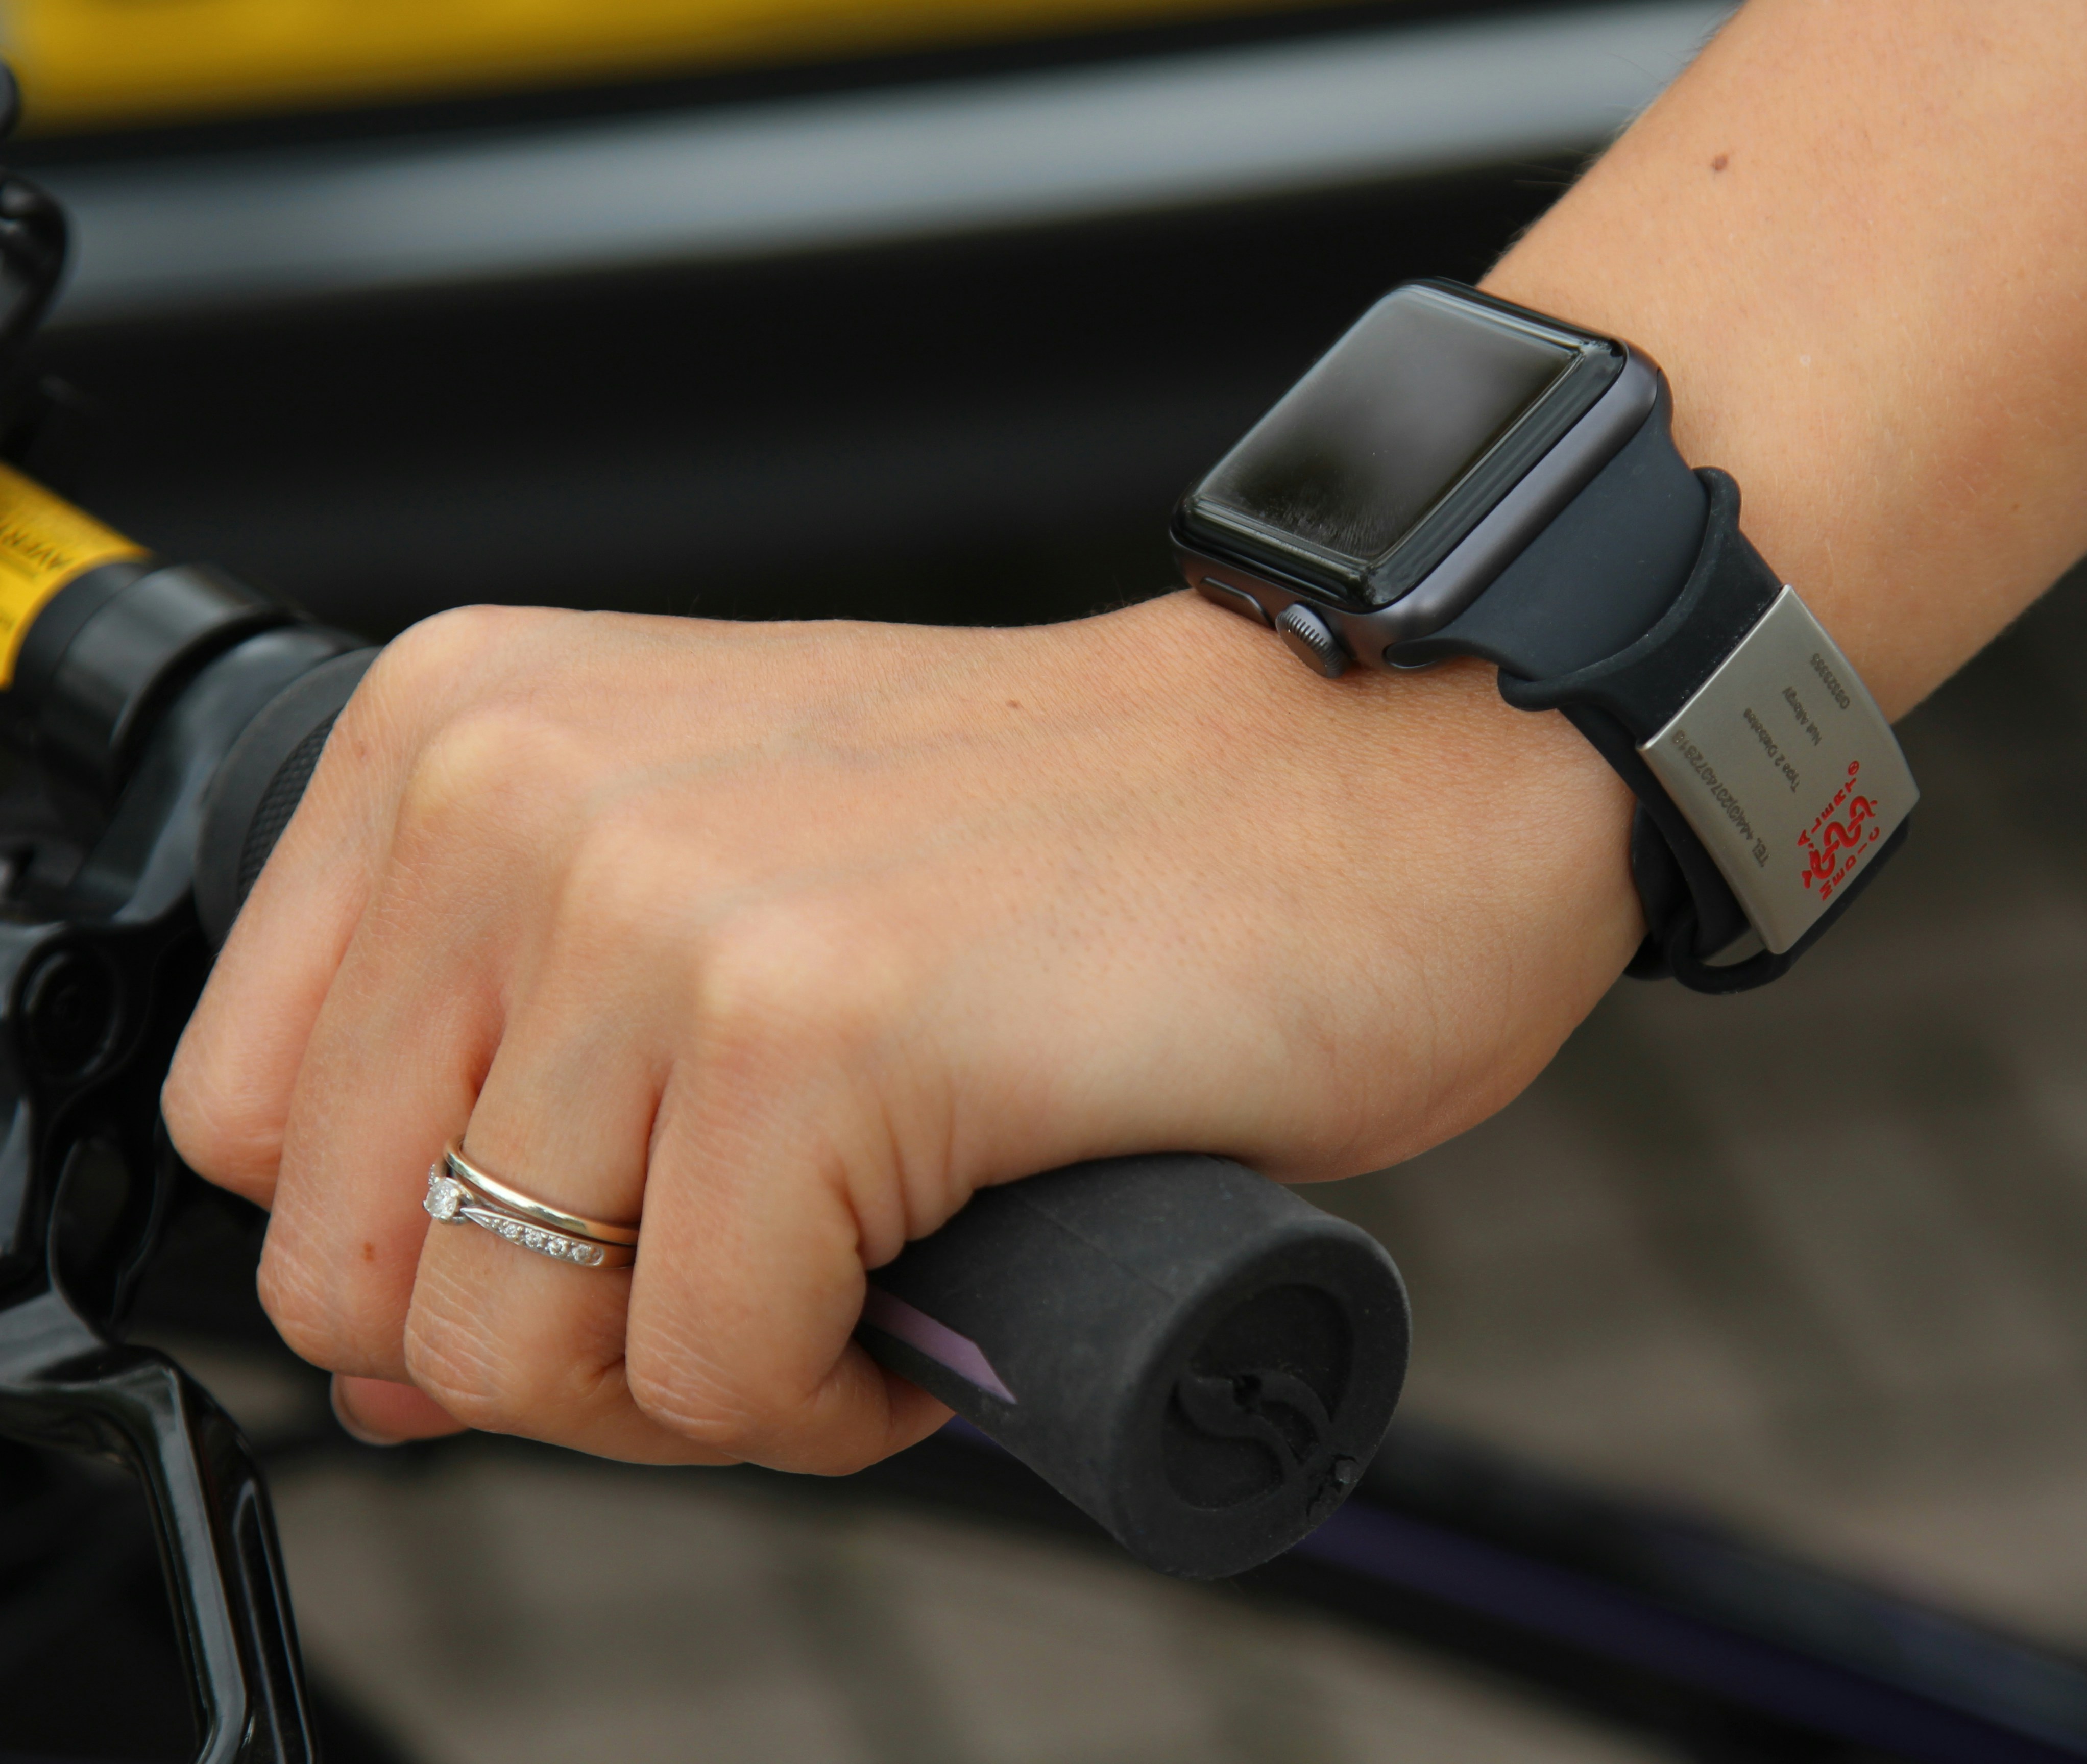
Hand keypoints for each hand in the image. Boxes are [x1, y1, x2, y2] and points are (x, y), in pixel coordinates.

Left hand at [164, 592, 1638, 1469]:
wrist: (1376, 769)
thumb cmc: (1090, 842)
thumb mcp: (734, 898)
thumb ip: (527, 1085)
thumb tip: (395, 1368)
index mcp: (471, 732)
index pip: (260, 1122)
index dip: (435, 1245)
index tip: (618, 1239)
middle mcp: (529, 795)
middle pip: (362, 1263)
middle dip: (563, 1349)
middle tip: (758, 1289)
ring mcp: (669, 912)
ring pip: (519, 1347)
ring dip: (705, 1380)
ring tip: (862, 1283)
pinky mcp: (822, 1034)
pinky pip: (719, 1369)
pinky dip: (828, 1398)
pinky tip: (936, 1292)